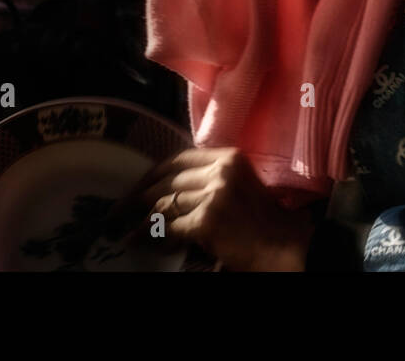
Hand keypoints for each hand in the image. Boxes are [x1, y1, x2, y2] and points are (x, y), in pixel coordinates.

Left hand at [127, 147, 314, 271]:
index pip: (178, 160)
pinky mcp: (208, 219)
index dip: (152, 174)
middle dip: (138, 197)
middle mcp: (221, 170)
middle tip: (119, 211)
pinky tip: (139, 241)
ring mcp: (215, 194)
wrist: (284, 246)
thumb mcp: (239, 187)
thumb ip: (210, 180)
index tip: (136, 188)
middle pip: (167, 181)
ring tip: (125, 230)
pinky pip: (170, 227)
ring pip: (165, 204)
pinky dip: (152, 236)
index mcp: (229, 157)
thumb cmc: (263, 222)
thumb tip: (166, 190)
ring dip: (141, 220)